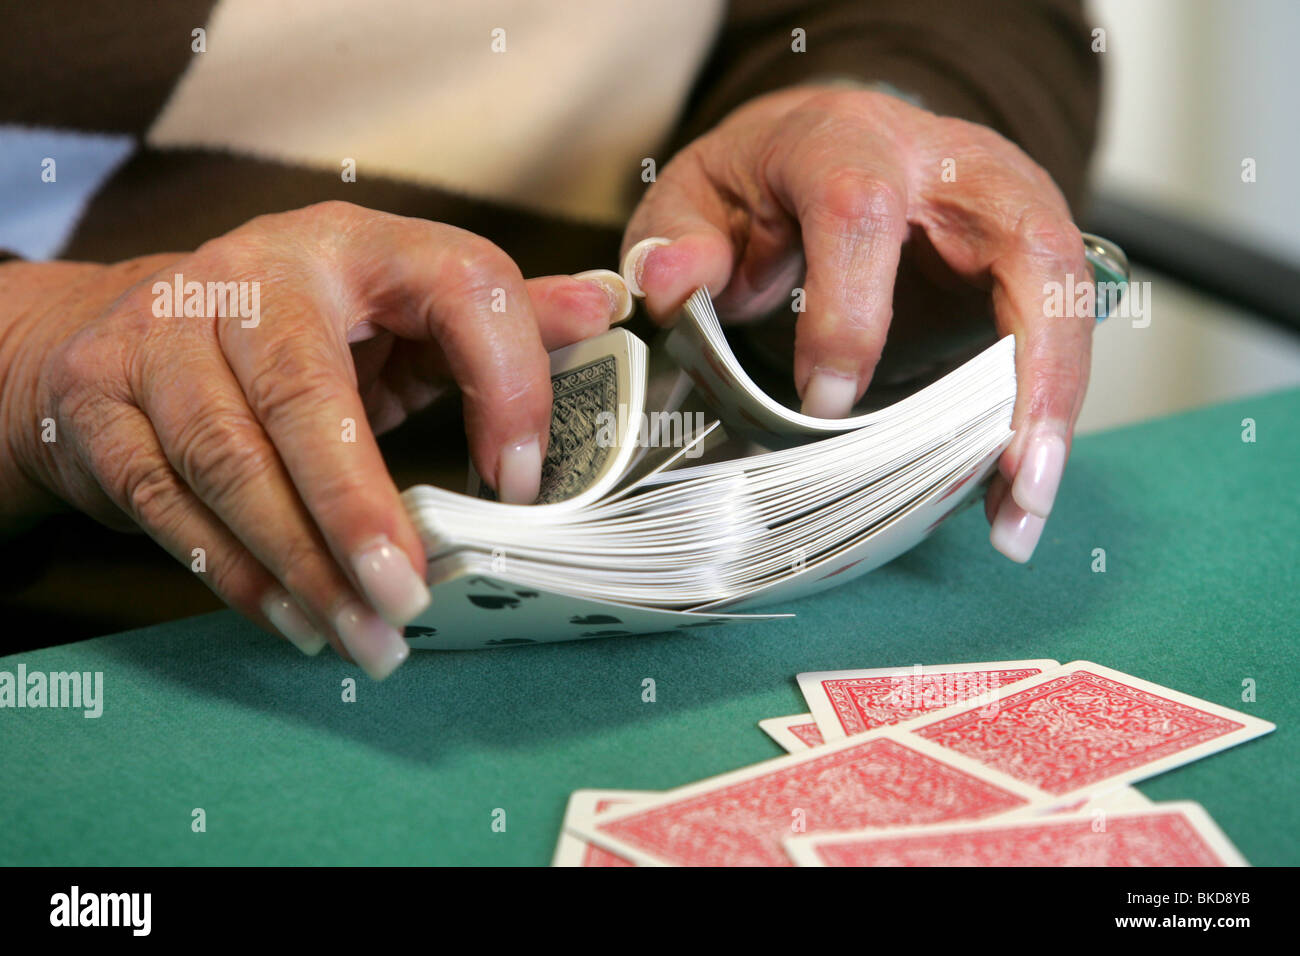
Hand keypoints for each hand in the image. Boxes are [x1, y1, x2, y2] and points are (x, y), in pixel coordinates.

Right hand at [2, 202, 628, 675]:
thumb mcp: (399, 309)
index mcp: (354, 244)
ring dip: (301, 564)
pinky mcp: (100, 399)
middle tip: (412, 598)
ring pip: (230, 459)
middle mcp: (252, 275)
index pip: (457, 283)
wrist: (126, 331)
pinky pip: (166, 500)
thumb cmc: (297, 334)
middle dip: (362, 510)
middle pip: (306, 394)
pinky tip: (292, 620)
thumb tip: (604, 308)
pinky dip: (232, 572)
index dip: (504, 384)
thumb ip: (497, 318)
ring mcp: (162, 333)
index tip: (521, 486)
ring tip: (364, 635)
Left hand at [619, 85, 1094, 562]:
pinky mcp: (1031, 258)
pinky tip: (1016, 492)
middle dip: (1030, 372)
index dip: (850, 312)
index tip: (825, 403)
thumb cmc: (763, 182)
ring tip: (1020, 514)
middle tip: (1013, 478)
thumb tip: (672, 282)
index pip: (862, 214)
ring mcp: (1009, 208)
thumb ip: (675, 239)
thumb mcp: (696, 198)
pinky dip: (1042, 418)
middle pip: (1029, 250)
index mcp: (851, 142)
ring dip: (1054, 414)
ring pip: (1066, 301)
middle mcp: (954, 168)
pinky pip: (1056, 336)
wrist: (832, 150)